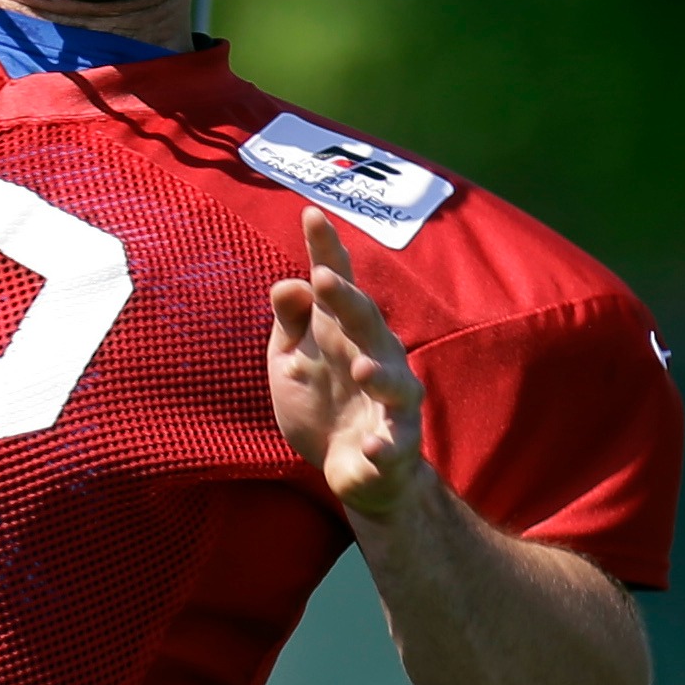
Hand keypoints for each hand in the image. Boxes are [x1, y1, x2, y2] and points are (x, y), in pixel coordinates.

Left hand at [266, 208, 425, 517]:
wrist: (355, 470)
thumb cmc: (322, 403)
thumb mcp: (291, 360)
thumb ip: (290, 323)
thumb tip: (288, 282)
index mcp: (343, 331)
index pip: (337, 283)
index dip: (326, 250)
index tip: (311, 214)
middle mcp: (374, 356)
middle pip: (366, 322)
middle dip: (349, 301)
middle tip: (325, 279)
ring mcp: (390, 401)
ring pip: (396, 381)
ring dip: (380, 374)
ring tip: (360, 369)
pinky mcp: (396, 444)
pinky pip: (394, 442)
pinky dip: (384, 444)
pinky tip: (370, 445)